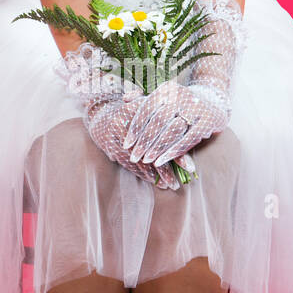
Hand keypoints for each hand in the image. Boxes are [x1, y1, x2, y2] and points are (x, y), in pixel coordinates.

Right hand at [54, 40, 187, 187]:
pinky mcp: (111, 147)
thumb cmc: (136, 111)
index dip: (176, 152)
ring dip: (155, 175)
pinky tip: (154, 181)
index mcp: (139, 109)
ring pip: (139, 160)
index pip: (162, 136)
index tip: (189, 167)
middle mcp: (126, 122)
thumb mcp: (150, 107)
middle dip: (166, 169)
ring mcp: (116, 136)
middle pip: (150, 151)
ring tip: (169, 185)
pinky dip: (142, 173)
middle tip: (178, 183)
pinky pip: (129, 164)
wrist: (103, 113)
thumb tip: (188, 133)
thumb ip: (168, 117)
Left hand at [122, 78, 228, 164]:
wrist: (213, 102)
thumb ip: (143, 99)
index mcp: (166, 89)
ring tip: (147, 160)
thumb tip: (126, 98)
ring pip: (173, 131)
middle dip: (145, 141)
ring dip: (158, 148)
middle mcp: (181, 95)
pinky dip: (174, 151)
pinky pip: (188, 139)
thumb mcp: (162, 98)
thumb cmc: (180, 104)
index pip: (147, 109)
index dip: (135, 128)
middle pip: (158, 121)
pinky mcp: (207, 120)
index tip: (126, 145)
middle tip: (134, 157)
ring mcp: (196, 107)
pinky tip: (162, 161)